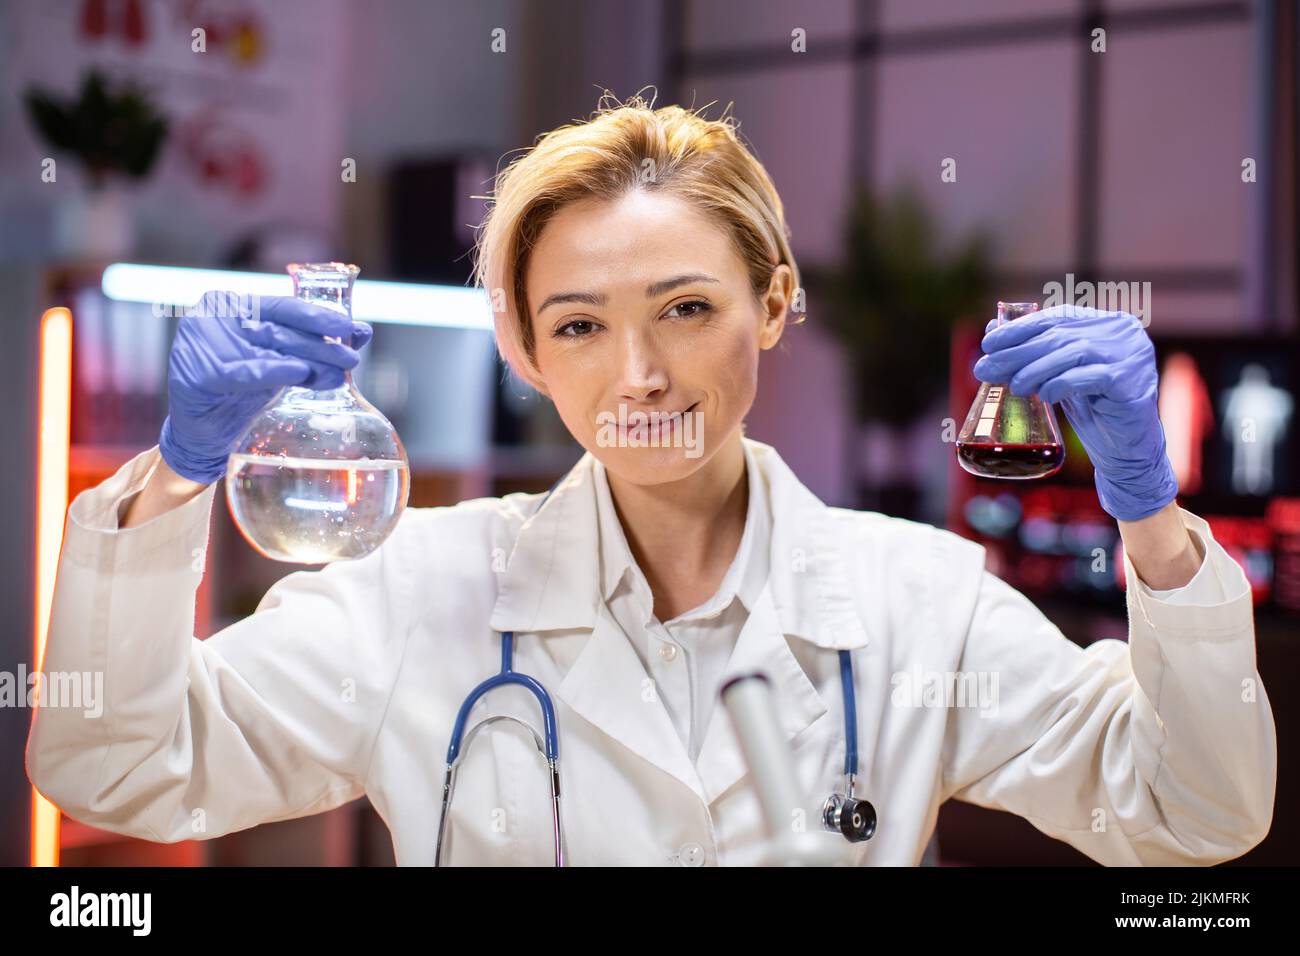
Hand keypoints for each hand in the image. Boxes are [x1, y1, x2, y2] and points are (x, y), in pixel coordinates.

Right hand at [159, 291, 373, 484]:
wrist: (203, 433)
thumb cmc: (241, 392)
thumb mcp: (280, 365)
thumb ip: (312, 347)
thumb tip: (361, 333)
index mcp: (236, 307)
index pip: (284, 308)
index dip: (320, 318)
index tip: (352, 329)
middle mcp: (217, 316)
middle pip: (280, 330)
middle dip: (321, 345)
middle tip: (352, 358)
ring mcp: (203, 342)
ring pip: (267, 348)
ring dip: (307, 361)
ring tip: (338, 374)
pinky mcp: (196, 373)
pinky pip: (242, 372)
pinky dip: (272, 372)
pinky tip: (298, 373)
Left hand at [972, 305, 1178, 520]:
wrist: (1126, 449)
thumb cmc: (1091, 408)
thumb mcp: (1059, 375)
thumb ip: (1034, 352)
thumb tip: (990, 329)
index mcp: (1107, 322)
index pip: (1057, 316)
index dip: (1020, 328)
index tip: (987, 343)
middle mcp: (1123, 332)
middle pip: (1060, 336)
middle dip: (1017, 352)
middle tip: (984, 368)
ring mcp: (1132, 355)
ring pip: (1073, 353)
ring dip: (1035, 369)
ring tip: (1013, 386)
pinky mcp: (1132, 382)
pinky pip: (1090, 377)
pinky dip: (1062, 384)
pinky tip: (1045, 396)